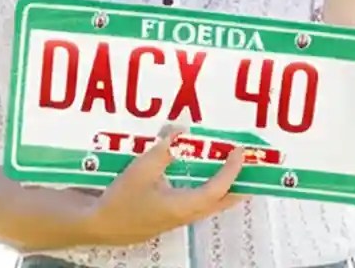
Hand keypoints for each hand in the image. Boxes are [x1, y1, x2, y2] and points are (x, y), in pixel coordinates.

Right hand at [83, 127, 246, 245]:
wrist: (101, 224)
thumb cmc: (121, 199)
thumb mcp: (141, 169)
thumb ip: (164, 149)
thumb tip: (181, 129)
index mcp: (184, 204)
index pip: (218, 187)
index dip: (232, 169)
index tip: (239, 152)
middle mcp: (187, 214)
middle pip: (222, 201)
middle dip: (240, 185)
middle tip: (252, 169)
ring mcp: (178, 218)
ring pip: (211, 204)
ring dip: (225, 188)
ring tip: (232, 171)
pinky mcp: (169, 216)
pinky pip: (198, 203)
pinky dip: (208, 190)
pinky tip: (201, 178)